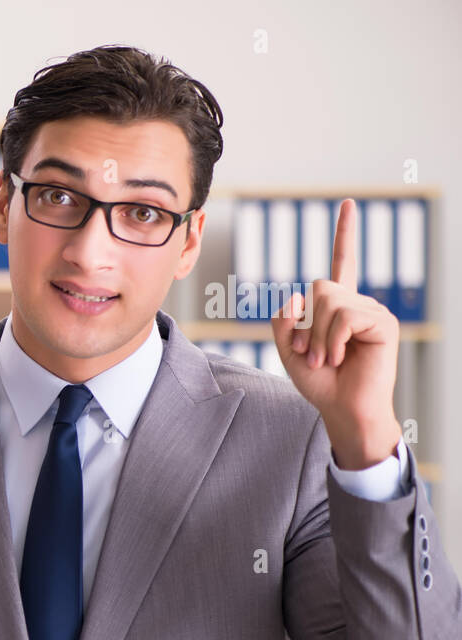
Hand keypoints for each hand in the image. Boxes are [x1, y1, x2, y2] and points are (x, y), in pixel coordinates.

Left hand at [270, 198, 401, 469]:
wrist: (342, 409)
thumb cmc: (319, 382)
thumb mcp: (288, 350)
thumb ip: (283, 321)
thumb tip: (295, 295)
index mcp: (336, 306)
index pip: (341, 262)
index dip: (345, 233)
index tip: (348, 203)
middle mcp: (357, 303)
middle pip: (319, 287)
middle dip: (306, 324)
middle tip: (312, 353)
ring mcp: (372, 312)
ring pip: (329, 302)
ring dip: (318, 336)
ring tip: (328, 359)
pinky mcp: (383, 324)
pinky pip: (344, 317)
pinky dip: (333, 340)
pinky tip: (342, 357)